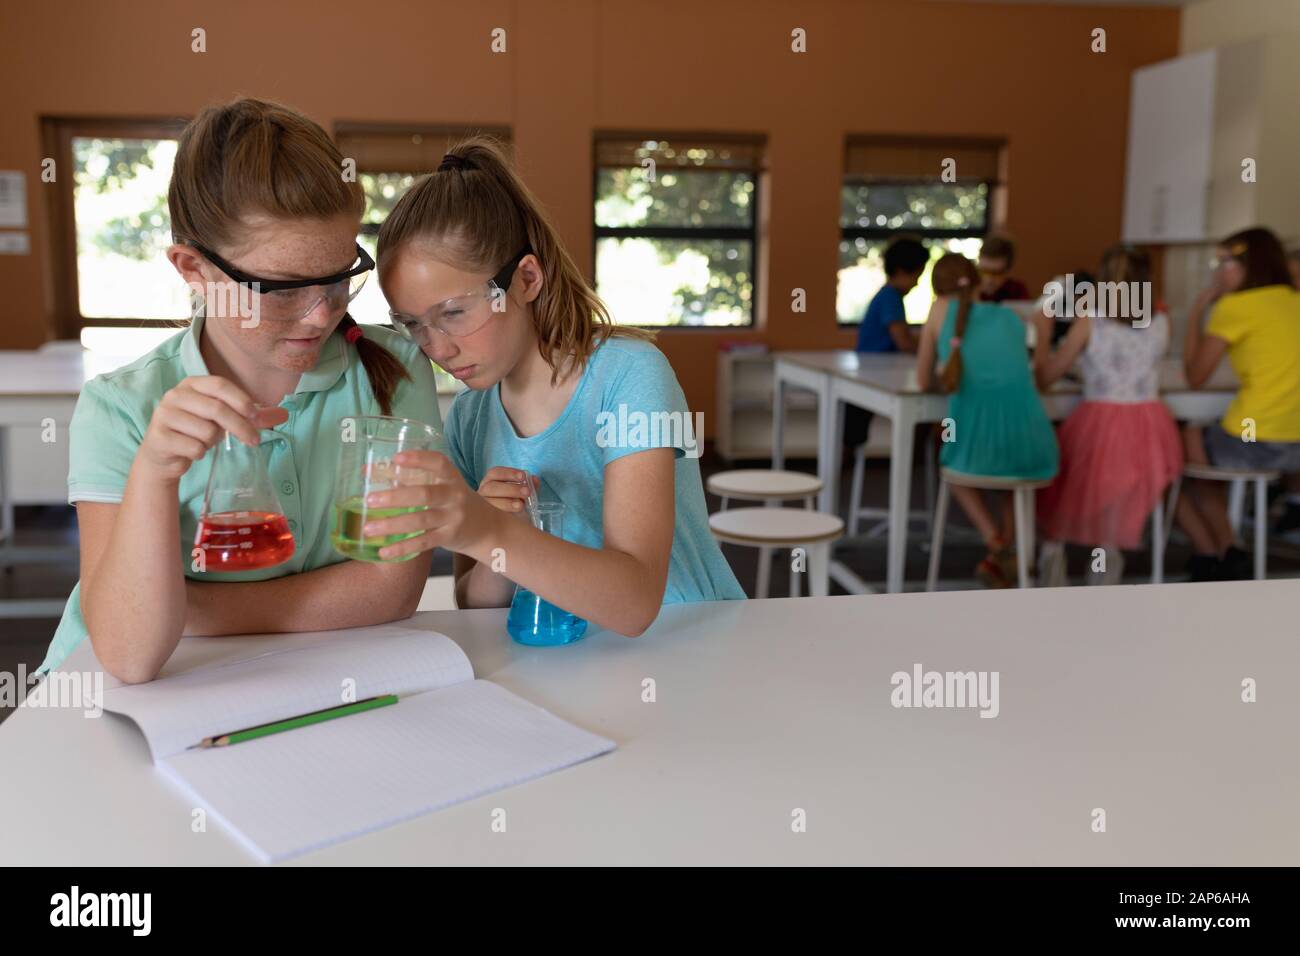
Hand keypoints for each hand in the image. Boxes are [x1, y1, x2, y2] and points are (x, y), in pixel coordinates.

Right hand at [136, 376, 287, 482]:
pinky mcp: (159, 437)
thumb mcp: (225, 419)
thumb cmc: (198, 430)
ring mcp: (164, 415)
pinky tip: (193, 451)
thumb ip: (254, 416)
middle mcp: (175, 395)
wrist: (164, 454)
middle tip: (254, 441)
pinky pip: (193, 447)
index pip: (220, 384)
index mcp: (192, 384)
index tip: (256, 416)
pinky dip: (200, 453)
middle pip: (216, 409)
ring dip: (213, 442)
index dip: (240, 399)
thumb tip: (284, 414)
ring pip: (206, 431)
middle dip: (240, 427)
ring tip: (205, 441)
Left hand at [360, 451, 503, 559]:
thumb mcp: (444, 487)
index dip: (419, 459)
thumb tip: (373, 473)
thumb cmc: (454, 502)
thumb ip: (414, 480)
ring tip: (368, 528)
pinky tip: (384, 552)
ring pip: (420, 521)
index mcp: (452, 478)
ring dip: (392, 525)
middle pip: (424, 495)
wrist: (486, 528)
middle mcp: (455, 496)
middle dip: (395, 497)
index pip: (439, 463)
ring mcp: (453, 518)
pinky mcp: (450, 537)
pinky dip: (403, 548)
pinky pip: (424, 543)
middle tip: (369, 499)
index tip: (396, 458)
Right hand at [477, 466, 538, 516]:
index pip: (495, 473)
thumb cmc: (515, 504)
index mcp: (490, 481)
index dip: (509, 473)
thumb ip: (529, 486)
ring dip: (507, 503)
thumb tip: (535, 480)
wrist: (511, 526)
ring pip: (490, 502)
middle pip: (492, 487)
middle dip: (511, 488)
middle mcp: (483, 492)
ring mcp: (481, 506)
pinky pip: (490, 517)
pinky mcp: (484, 520)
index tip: (523, 476)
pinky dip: (503, 515)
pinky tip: (513, 517)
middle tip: (526, 492)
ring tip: (521, 505)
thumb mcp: (523, 494)